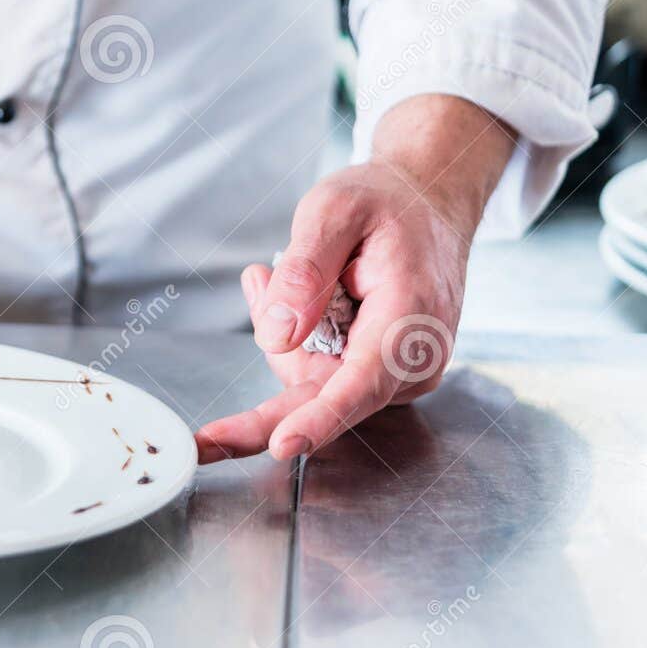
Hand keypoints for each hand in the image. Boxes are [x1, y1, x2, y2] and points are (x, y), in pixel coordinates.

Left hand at [196, 95, 515, 463]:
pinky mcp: (376, 374)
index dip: (320, 418)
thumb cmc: (387, 203)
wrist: (427, 205)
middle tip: (220, 396)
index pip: (364, 382)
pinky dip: (293, 339)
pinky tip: (288, 292)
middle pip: (325, 399)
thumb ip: (306, 271)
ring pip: (311, 383)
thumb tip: (276, 336)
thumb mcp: (335, 210)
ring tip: (272, 273)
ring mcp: (396, 373)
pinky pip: (317, 374)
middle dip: (266, 403)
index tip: (282, 444)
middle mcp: (411, 360)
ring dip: (282, 336)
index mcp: (412, 317)